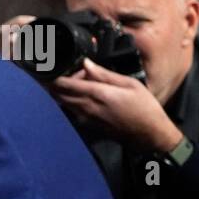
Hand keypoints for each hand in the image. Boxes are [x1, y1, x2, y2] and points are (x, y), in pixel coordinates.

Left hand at [53, 59, 182, 151]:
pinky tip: (84, 94)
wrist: (147, 134)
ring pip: (63, 102)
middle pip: (58, 94)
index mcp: (97, 94)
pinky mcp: (86, 124)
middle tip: (68, 72)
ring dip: (63, 91)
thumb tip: (86, 63)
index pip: (64, 84)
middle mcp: (86, 107)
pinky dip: (71, 100)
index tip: (50, 67)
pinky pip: (72, 109)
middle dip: (56, 82)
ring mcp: (84, 118)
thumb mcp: (129, 84)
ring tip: (79, 81)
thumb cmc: (143, 107)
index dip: (53, 75)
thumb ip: (104, 74)